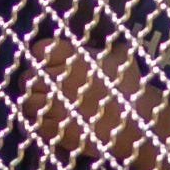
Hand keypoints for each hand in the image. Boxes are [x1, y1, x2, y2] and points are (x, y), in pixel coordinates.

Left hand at [22, 34, 169, 169]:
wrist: (141, 125)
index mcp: (71, 58)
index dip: (43, 59)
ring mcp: (56, 106)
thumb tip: (112, 39)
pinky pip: (37, 125)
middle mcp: (59, 79)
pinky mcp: (58, 130)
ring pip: (29, 102)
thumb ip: (110, 47)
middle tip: (47, 90)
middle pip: (29, 78)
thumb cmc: (131, 89)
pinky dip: (39, 124)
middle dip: (36, 84)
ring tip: (46, 107)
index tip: (51, 66)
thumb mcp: (123, 60)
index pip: (39, 51)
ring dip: (35, 104)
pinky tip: (49, 123)